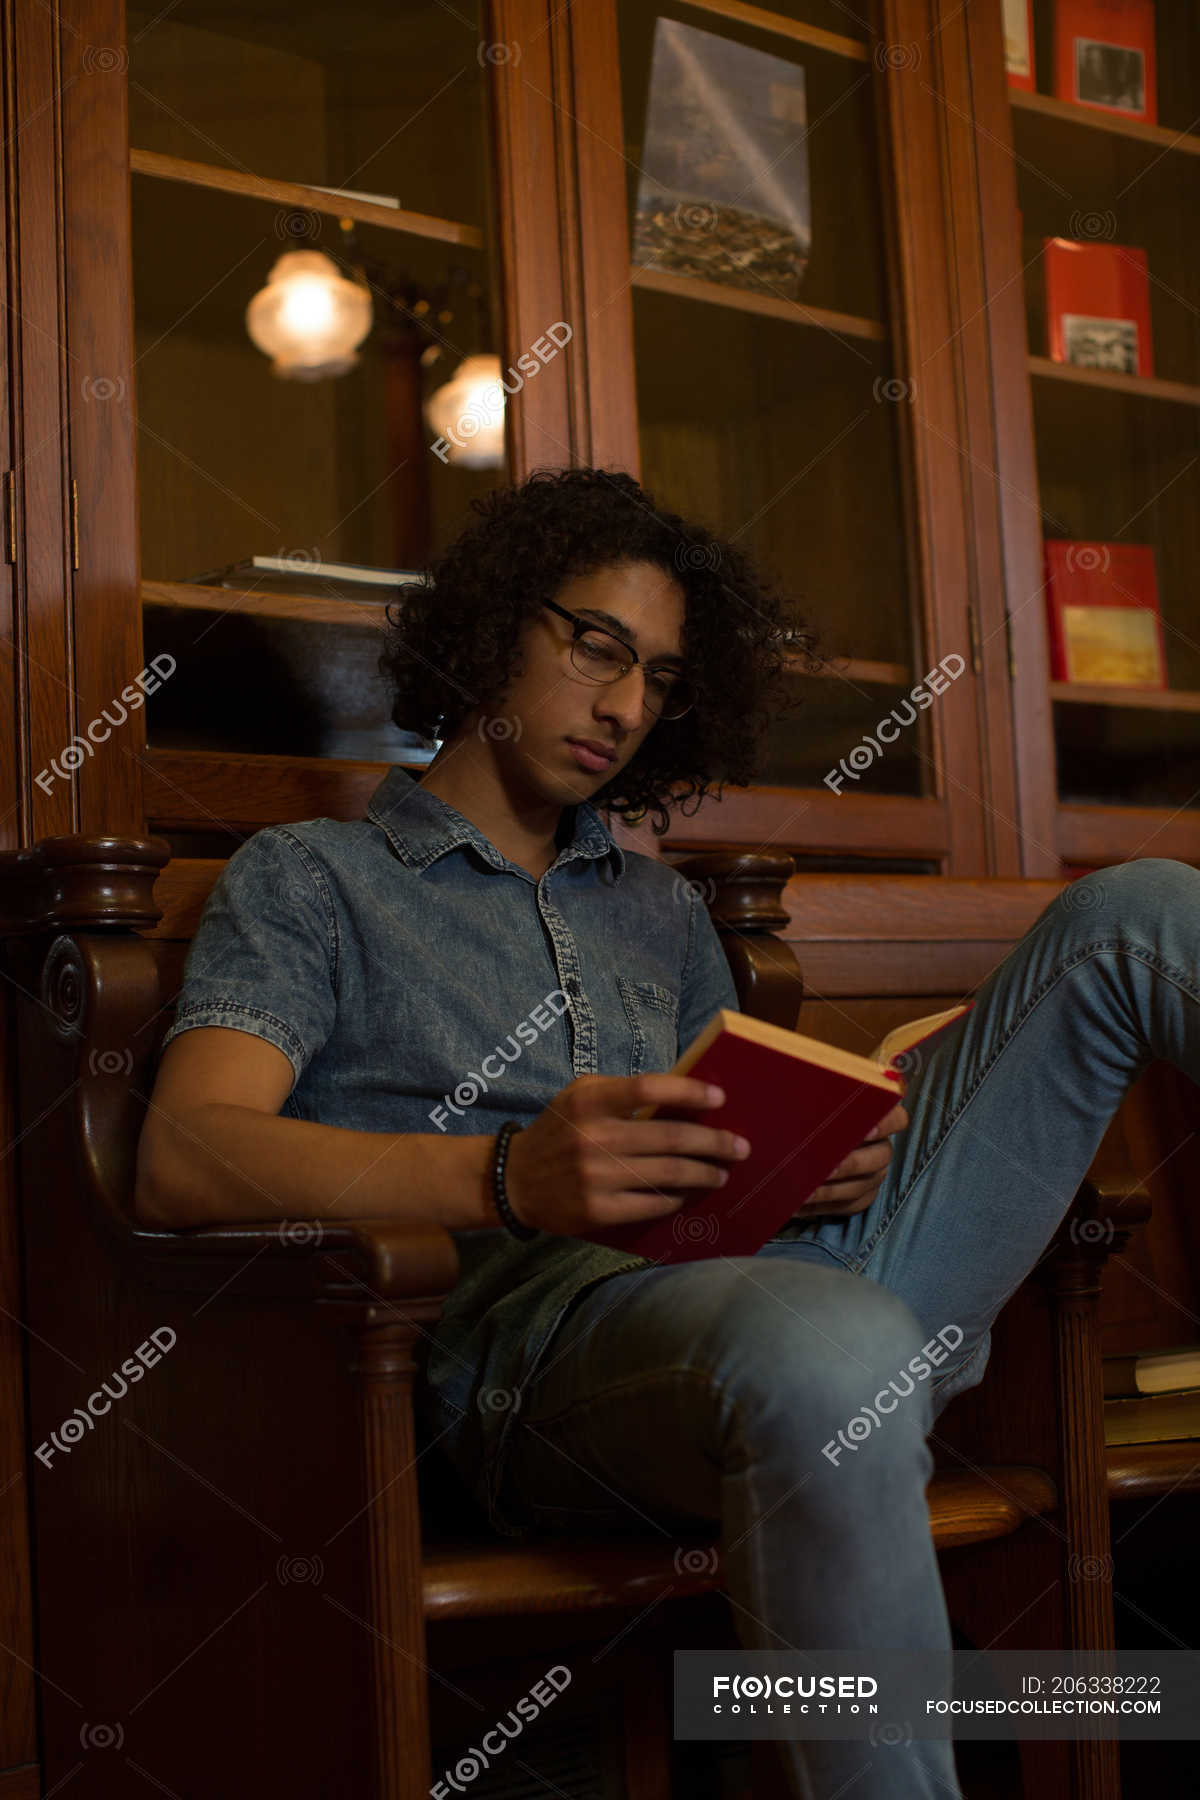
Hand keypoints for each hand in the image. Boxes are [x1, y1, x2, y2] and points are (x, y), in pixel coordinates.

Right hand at [502, 1072, 750, 1237]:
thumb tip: (683, 1096)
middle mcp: (593, 1138)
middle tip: (739, 1146)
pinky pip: (651, 1204)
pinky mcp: (597, 1211)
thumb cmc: (559, 1131)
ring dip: (703, 1173)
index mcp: (589, 1101)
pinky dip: (675, 1199)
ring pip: (668, 1174)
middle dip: (714, 1142)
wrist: (515, 1181)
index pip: (649, 1088)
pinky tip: (686, 1194)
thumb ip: (622, 1092)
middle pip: (670, 1136)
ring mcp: (595, 1178)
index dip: (689, 1092)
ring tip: (721, 1172)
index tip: (719, 1098)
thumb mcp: (579, 1096)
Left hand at [798, 1080, 908, 1219]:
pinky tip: (799, 1203)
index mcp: (877, 1118)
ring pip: (861, 1185)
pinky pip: (849, 1205)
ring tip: (804, 1191)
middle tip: (826, 1168)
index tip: (867, 1127)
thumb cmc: (808, 1112)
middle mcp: (881, 1147)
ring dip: (831, 1190)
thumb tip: (805, 1088)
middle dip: (851, 1163)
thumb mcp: (813, 1096)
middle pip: (880, 1156)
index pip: (897, 1118)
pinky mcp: (861, 1197)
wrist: (799, 1139)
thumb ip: (816, 1094)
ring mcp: (873, 1175)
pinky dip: (824, 1205)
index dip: (886, 1123)